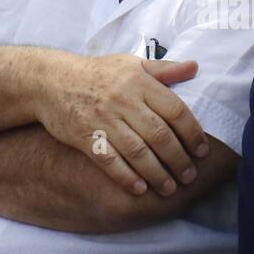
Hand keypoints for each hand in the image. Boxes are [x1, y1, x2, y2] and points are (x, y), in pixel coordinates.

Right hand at [36, 52, 209, 195]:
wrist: (51, 80)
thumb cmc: (98, 73)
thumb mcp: (131, 64)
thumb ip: (164, 69)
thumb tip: (195, 67)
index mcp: (140, 82)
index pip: (176, 110)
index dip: (193, 133)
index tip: (202, 151)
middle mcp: (124, 100)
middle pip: (159, 135)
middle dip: (178, 160)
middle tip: (189, 176)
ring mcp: (103, 119)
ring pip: (137, 151)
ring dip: (156, 173)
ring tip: (169, 188)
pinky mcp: (84, 135)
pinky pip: (108, 160)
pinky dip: (125, 176)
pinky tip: (139, 189)